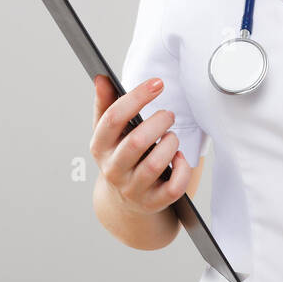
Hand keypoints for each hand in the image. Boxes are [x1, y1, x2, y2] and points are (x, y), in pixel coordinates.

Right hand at [90, 74, 192, 215]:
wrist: (125, 202)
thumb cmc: (120, 155)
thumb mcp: (109, 133)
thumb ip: (106, 104)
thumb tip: (102, 79)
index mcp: (100, 147)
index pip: (113, 118)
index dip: (136, 97)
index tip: (158, 83)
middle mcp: (113, 169)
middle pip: (136, 142)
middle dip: (158, 122)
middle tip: (169, 115)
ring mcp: (133, 189)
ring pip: (154, 165)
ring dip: (170, 144)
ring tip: (172, 136)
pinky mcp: (153, 202)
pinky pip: (173, 187)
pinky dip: (182, 170)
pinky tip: (180, 158)